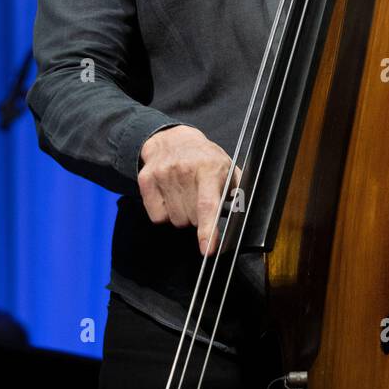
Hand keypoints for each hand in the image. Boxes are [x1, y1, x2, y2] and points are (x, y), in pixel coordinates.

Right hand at [138, 125, 240, 256]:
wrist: (172, 138)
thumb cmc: (204, 158)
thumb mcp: (227, 168)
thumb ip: (236, 192)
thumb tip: (242, 217)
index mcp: (209, 168)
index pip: (207, 205)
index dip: (208, 230)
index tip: (208, 250)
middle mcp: (184, 170)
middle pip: (191, 219)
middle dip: (198, 217)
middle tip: (199, 199)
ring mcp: (163, 174)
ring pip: (174, 220)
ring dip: (182, 215)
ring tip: (185, 195)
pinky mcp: (146, 180)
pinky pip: (157, 217)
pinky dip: (164, 213)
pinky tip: (170, 196)